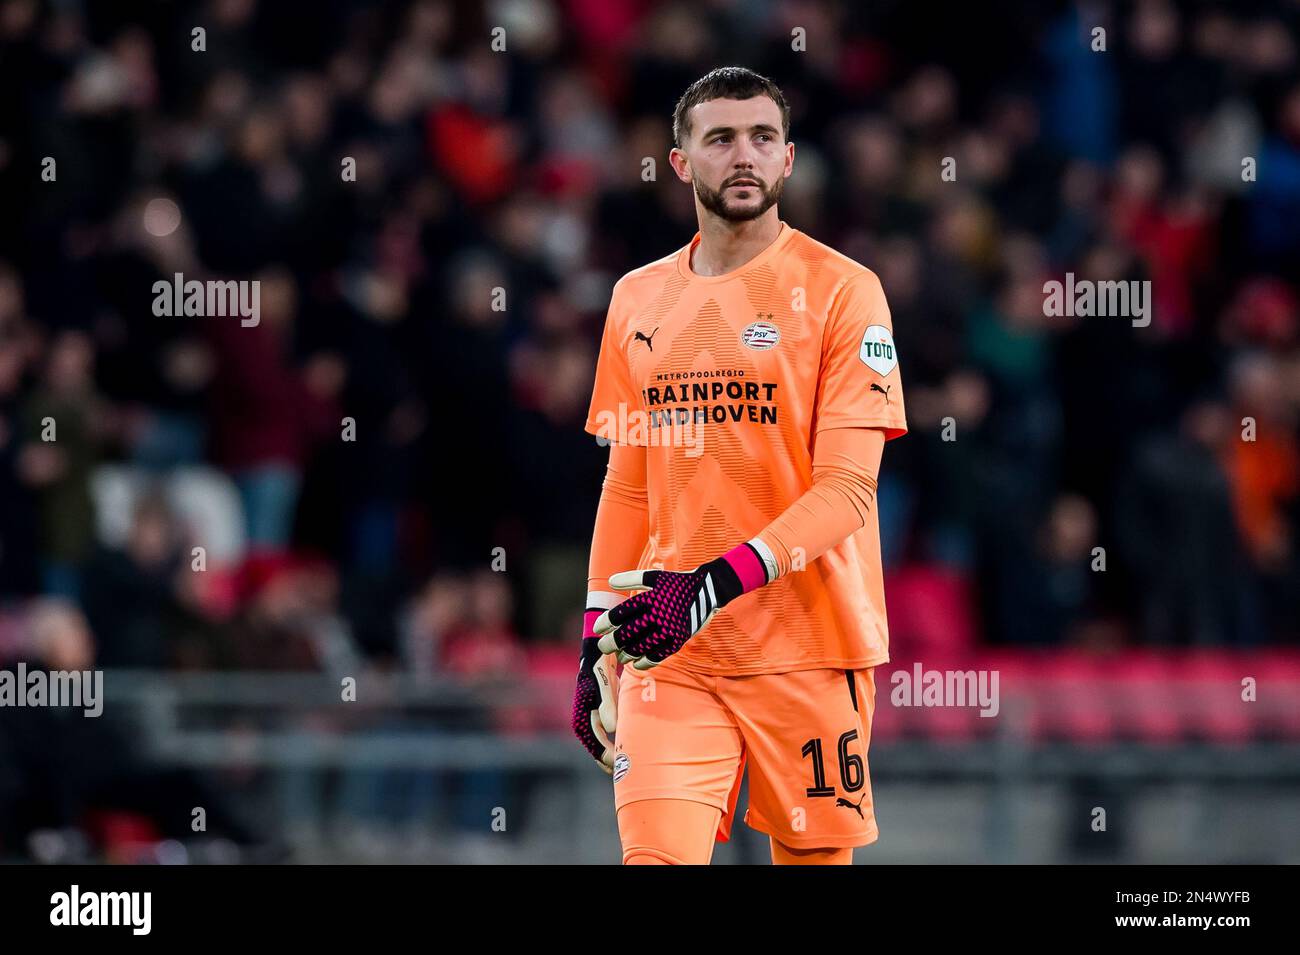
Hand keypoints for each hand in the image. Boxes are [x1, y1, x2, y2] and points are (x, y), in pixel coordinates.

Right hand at [571, 635, 618, 773]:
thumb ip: (608, 705)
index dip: (609, 758)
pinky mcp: (601, 715)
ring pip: (604, 745)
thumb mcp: (604, 685)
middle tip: (630, 775)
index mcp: (582, 720)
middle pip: (599, 750)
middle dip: (612, 762)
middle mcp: (585, 723)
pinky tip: (630, 747)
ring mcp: (592, 720)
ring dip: (615, 755)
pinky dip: (617, 743)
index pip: (596, 747)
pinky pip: (608, 736)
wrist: (598, 653)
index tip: (623, 767)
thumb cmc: (600, 668)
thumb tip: (612, 728)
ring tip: (631, 766)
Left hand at [594, 557, 745, 669]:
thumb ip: (632, 579)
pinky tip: (637, 664)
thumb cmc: (677, 583)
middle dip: (612, 642)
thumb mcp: (655, 577)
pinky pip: (659, 654)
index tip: (598, 629)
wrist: (708, 590)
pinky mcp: (678, 639)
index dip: (607, 622)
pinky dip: (646, 661)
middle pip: (628, 633)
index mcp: (650, 598)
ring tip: (620, 657)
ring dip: (627, 654)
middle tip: (603, 647)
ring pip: (642, 646)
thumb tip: (611, 582)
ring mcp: (669, 628)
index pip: (622, 614)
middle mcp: (658, 614)